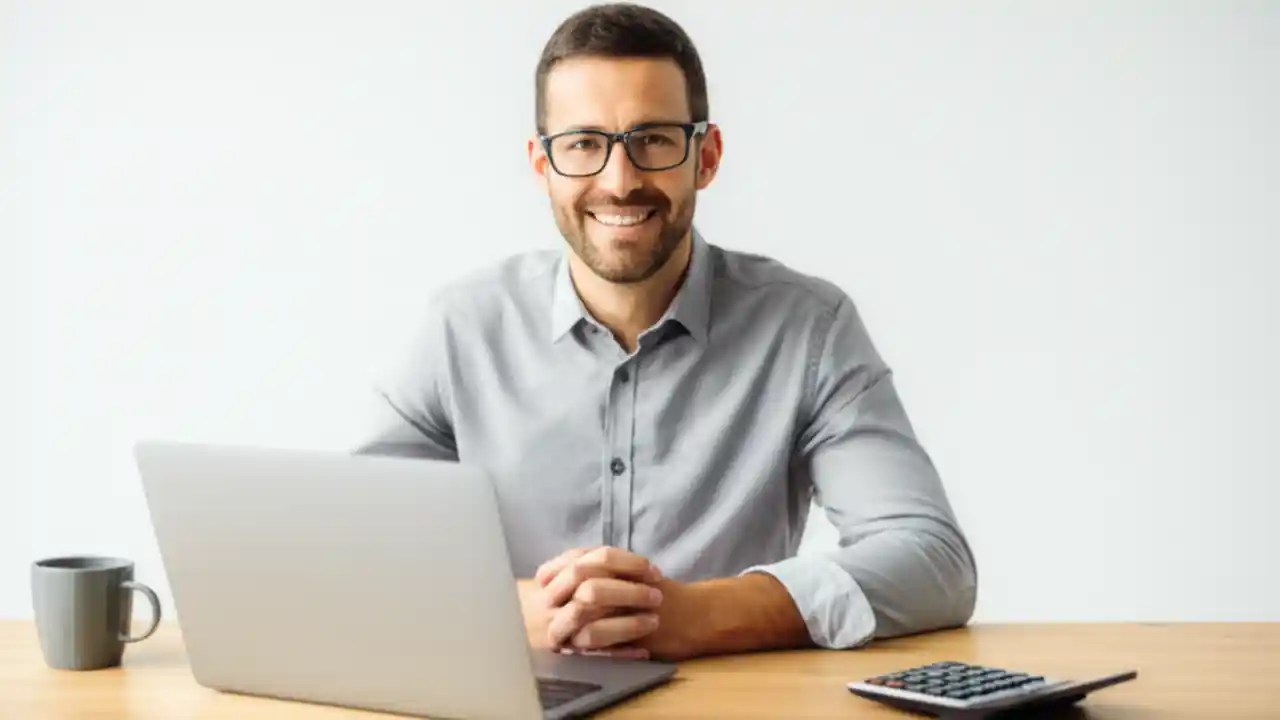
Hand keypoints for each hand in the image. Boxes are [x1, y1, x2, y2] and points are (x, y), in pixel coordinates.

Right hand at [519, 546, 663, 658]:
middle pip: (591, 591)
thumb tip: (634, 564)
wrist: (505, 635)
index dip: (624, 562)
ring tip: (653, 620)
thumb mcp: (558, 578)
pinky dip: (620, 654)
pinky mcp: (562, 657)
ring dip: (627, 624)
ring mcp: (555, 632)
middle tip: (656, 595)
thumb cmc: (547, 600)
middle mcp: (549, 605)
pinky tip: (642, 651)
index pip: (589, 561)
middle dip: (629, 591)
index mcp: (551, 578)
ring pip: (592, 627)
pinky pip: (594, 658)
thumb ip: (584, 567)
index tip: (651, 569)